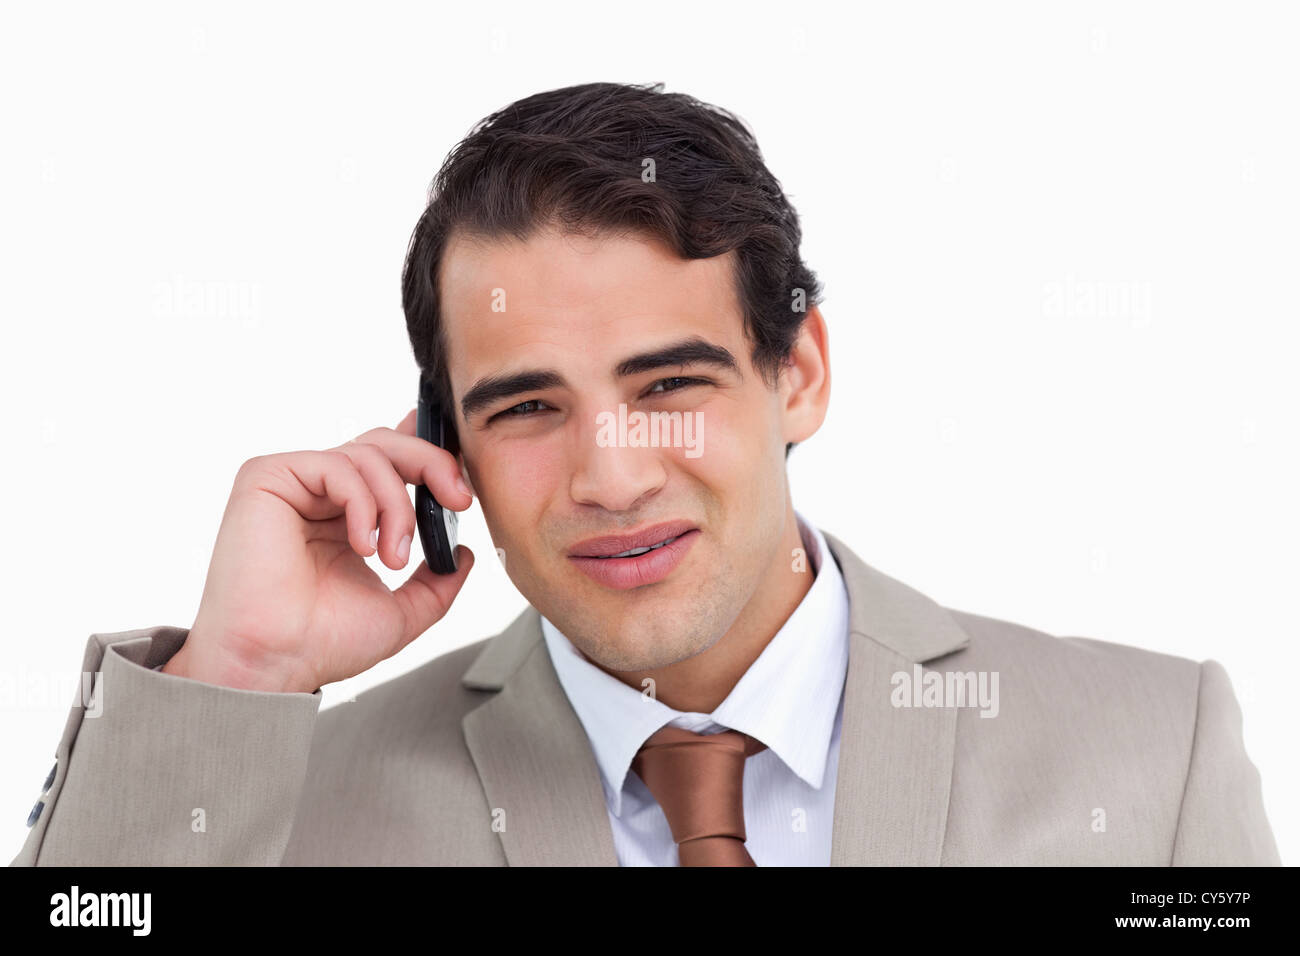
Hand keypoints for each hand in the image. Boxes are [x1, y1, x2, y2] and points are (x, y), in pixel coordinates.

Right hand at [164, 409, 474, 692]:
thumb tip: (465, 552)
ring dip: (397, 505)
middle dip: (432, 464)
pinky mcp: (267, 477)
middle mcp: (320, 493)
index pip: (390, 461)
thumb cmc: (323, 642)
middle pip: (386, 444)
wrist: (276, 662)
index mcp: (347, 515)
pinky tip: (362, 546)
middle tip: (458, 500)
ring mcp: (294, 483)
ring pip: (369, 454)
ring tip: (393, 557)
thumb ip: (437, 582)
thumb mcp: (403, 611)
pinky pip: (336, 464)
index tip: (462, 485)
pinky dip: (364, 502)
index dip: (428, 453)